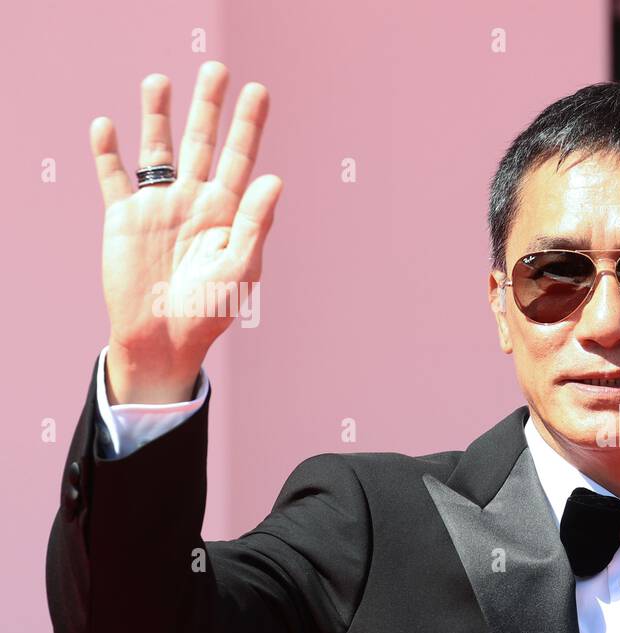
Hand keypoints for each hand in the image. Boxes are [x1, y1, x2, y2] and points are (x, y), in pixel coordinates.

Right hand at [93, 61, 281, 402]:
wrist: (165, 338)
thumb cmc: (211, 311)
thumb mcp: (241, 268)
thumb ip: (256, 223)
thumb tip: (273, 178)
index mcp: (228, 212)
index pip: (242, 158)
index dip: (250, 125)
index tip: (259, 91)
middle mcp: (195, 201)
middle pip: (204, 143)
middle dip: (210, 107)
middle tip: (217, 68)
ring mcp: (159, 206)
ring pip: (159, 150)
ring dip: (158, 116)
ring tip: (159, 80)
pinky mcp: (124, 217)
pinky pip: (114, 178)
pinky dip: (108, 153)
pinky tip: (107, 125)